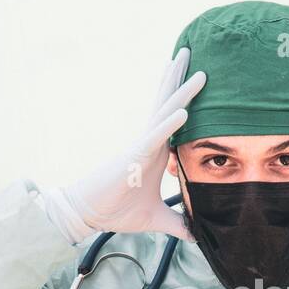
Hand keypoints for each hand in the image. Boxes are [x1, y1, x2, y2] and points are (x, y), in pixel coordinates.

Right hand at [46, 48, 204, 242]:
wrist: (90, 214)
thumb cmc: (118, 210)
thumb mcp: (157, 219)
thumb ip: (178, 224)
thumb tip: (196, 236)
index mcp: (157, 151)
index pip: (175, 118)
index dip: (186, 98)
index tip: (199, 78)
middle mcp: (150, 141)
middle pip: (168, 103)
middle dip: (181, 78)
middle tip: (192, 52)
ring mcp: (142, 146)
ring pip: (165, 112)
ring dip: (182, 91)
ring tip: (197, 69)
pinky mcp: (134, 157)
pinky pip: (155, 137)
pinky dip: (169, 124)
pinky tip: (183, 110)